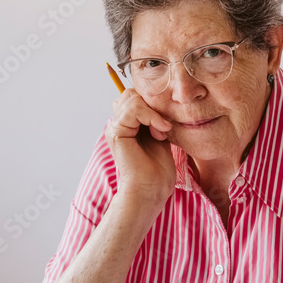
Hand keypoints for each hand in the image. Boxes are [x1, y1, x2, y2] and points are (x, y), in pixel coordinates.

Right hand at [106, 90, 175, 208]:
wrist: (151, 189)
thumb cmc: (158, 169)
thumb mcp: (160, 135)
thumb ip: (155, 117)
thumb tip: (161, 100)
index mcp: (128, 124)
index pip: (136, 95)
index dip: (153, 103)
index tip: (167, 123)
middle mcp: (118, 124)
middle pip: (131, 93)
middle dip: (152, 104)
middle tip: (164, 126)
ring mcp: (115, 128)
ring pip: (132, 98)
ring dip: (153, 112)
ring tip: (162, 132)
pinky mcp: (116, 132)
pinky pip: (133, 110)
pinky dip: (151, 117)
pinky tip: (160, 132)